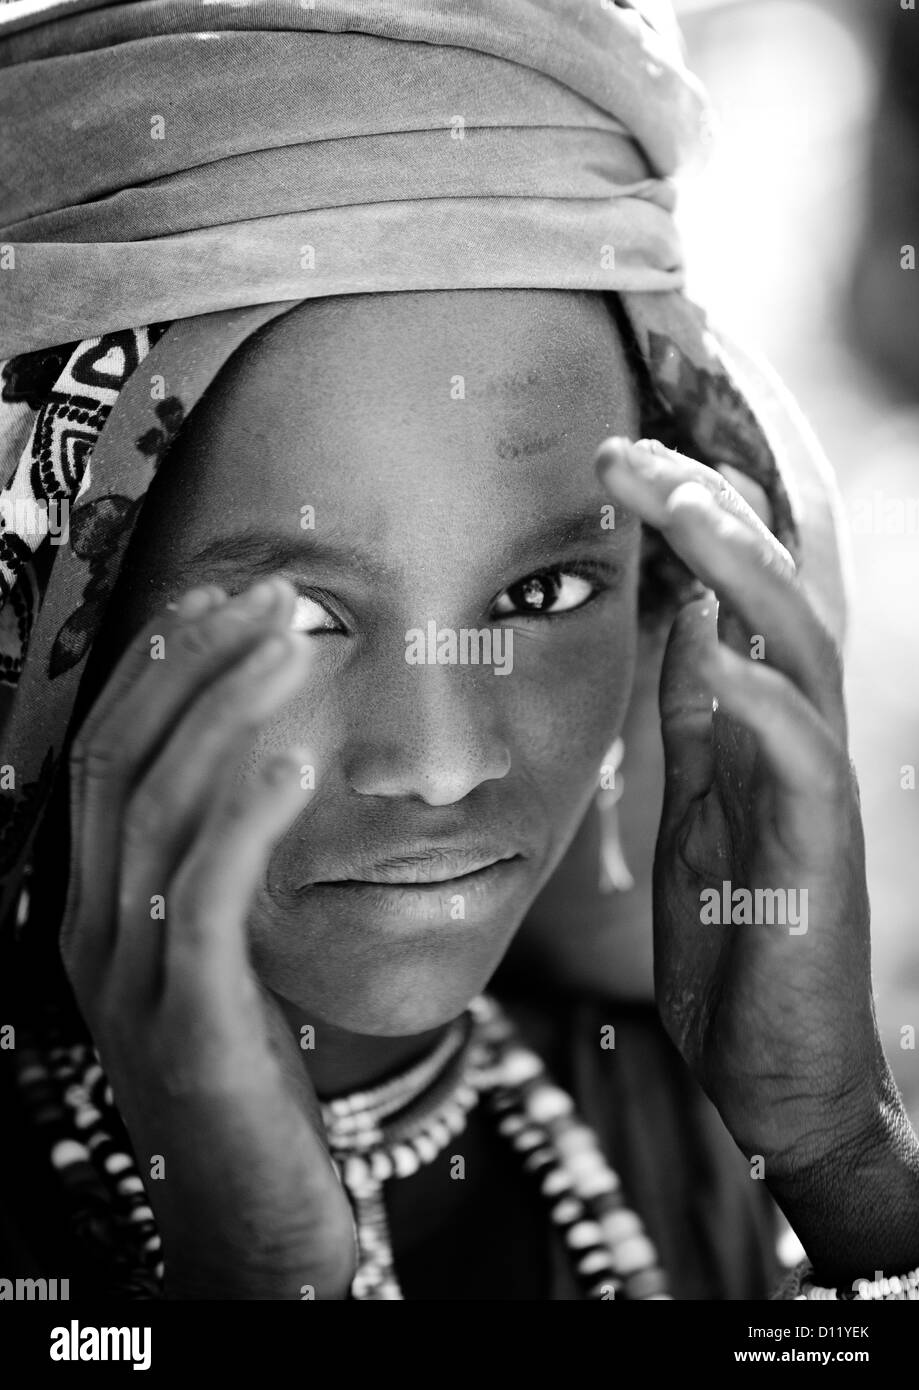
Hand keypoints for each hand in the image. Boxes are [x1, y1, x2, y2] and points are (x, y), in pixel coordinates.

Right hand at [61, 577, 355, 1299]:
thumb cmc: (246, 1075)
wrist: (244, 1217)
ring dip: (230, 711)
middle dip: (197, 662)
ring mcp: (127, 974)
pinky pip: (205, 895)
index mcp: (96, 902)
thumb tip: (271, 763)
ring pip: (161, 808)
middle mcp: (92, 925)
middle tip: (276, 595)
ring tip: (294, 643)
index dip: (160, 666)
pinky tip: (297, 760)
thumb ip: (219, 868)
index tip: (225, 599)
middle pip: (127, 758)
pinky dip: (244, 817)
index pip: (109, 752)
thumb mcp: (217, 958)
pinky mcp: (183, 1019)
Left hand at [597, 440, 888, 1160]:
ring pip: (797, 646)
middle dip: (705, 512)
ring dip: (742, 570)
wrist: (775, 1066)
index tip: (614, 458)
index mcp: (752, 722)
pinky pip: (800, 758)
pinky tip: (720, 653)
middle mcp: (790, 735)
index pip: (733, 592)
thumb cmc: (737, 936)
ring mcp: (811, 787)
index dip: (687, 517)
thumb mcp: (697, 804)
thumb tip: (687, 623)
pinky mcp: (819, 849)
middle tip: (629, 452)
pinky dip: (761, 701)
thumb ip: (696, 716)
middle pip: (768, 591)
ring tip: (685, 504)